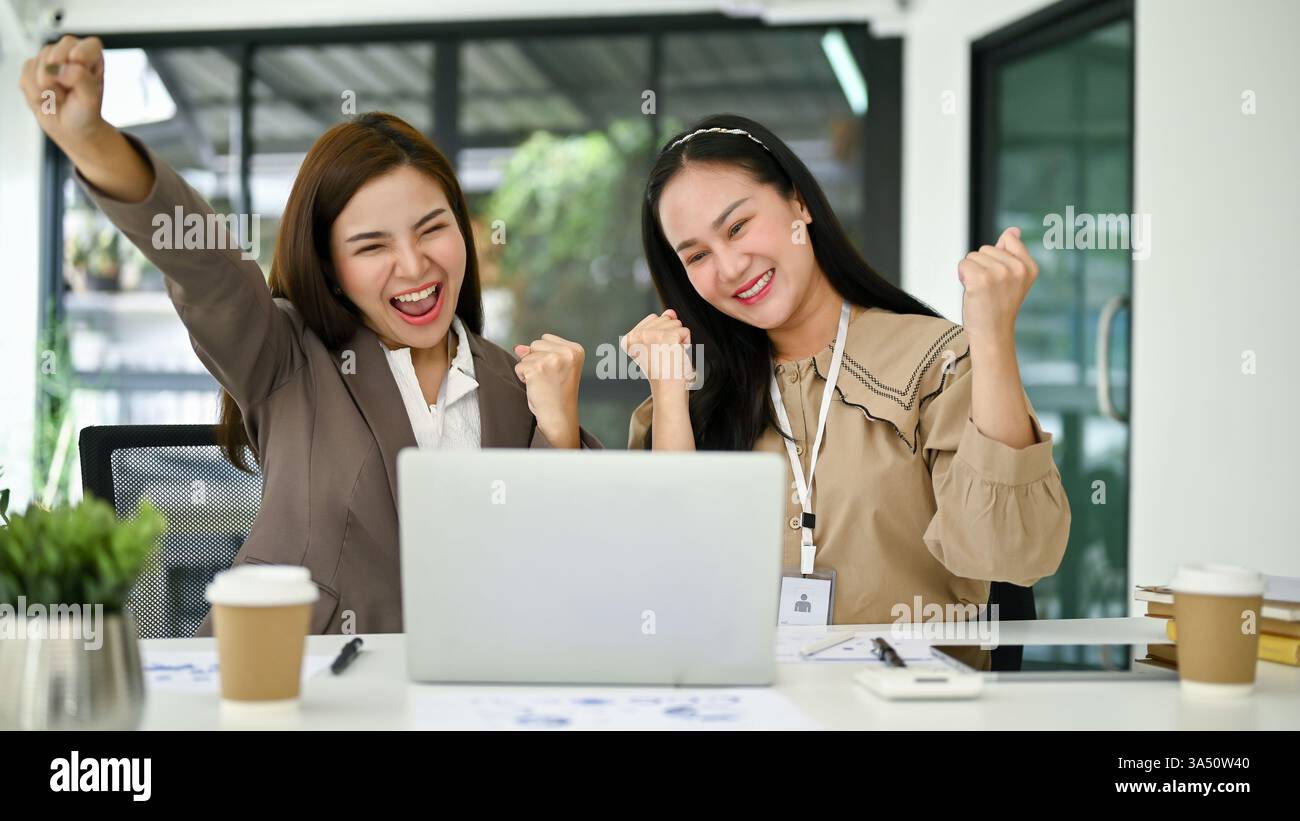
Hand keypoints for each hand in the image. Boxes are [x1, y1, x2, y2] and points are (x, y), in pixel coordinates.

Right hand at [18, 35, 109, 155]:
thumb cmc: (85, 112)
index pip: (89, 45)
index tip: (79, 68)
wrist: (69, 128)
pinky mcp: (32, 68)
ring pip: (39, 65)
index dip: (81, 56)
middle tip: (68, 92)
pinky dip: (36, 93)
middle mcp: (70, 52)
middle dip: (58, 77)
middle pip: (56, 52)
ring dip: (48, 89)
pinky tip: (47, 98)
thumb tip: (60, 68)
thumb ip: (81, 79)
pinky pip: (26, 75)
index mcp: (92, 56)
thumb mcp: (90, 99)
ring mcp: (49, 59)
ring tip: (60, 97)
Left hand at [513, 334, 584, 447]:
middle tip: (548, 378)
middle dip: (536, 360)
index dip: (545, 355)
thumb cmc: (559, 395)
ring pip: (526, 355)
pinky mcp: (537, 368)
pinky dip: (523, 377)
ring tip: (543, 382)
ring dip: (529, 369)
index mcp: (575, 350)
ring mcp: (552, 359)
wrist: (559, 416)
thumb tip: (518, 347)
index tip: (555, 371)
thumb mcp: (554, 367)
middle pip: (535, 343)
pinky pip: (519, 366)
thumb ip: (538, 353)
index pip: (546, 338)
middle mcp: (566, 352)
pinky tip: (536, 386)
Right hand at [620, 309, 694, 396]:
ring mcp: (651, 335)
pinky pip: (685, 331)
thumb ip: (661, 324)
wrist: (668, 390)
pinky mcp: (667, 337)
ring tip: (671, 356)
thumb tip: (670, 311)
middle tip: (665, 355)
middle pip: (665, 319)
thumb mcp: (658, 345)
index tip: (657, 353)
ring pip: (676, 323)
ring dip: (679, 340)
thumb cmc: (664, 370)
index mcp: (628, 339)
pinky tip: (677, 356)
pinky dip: (686, 343)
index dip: (662, 335)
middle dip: (671, 336)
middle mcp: (636, 335)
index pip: (653, 319)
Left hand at [957, 226, 1038, 350]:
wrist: (992, 334)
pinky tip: (972, 292)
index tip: (1000, 280)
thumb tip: (1013, 230)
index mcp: (1029, 267)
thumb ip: (1012, 252)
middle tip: (989, 290)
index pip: (1008, 239)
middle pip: (985, 248)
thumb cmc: (999, 307)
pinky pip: (963, 264)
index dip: (996, 258)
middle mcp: (1017, 269)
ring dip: (971, 273)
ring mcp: (1000, 273)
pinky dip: (962, 277)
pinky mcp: (981, 279)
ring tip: (981, 292)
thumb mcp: (1013, 278)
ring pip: (972, 256)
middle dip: (981, 266)